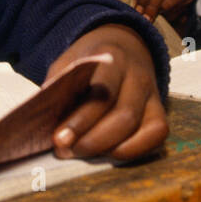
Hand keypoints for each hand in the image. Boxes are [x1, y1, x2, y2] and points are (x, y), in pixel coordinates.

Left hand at [43, 23, 167, 160]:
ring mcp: (152, 94)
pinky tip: (110, 154)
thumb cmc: (87, 65)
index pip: (103, 92)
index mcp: (112, 57)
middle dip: (93, 140)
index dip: (81, 120)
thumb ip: (58, 89)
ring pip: (142, 129)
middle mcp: (138, 75)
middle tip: (66, 151)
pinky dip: (134, 151)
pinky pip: (156, 136)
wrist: (121, 47)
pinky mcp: (159, 110)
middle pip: (124, 116)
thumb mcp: (67, 64)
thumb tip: (41, 124)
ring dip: (109, 149)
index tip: (59, 140)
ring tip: (81, 153)